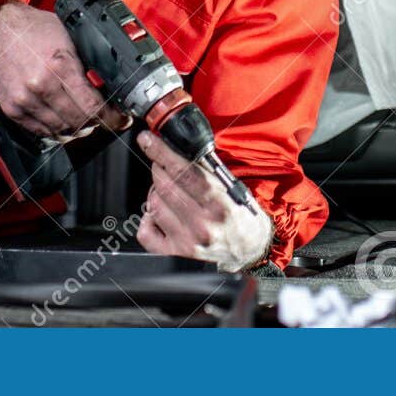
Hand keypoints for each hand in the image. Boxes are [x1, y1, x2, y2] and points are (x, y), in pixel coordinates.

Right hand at [0, 0, 130, 138]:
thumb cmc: (32, 28)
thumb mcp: (68, 37)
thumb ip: (86, 61)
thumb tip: (109, 83)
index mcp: (59, 66)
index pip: (93, 106)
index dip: (111, 117)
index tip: (120, 120)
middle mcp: (41, 87)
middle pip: (79, 122)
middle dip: (97, 124)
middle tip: (105, 120)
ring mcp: (24, 100)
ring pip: (60, 130)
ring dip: (76, 129)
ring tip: (86, 121)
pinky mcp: (11, 109)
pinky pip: (40, 131)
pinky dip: (55, 130)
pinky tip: (64, 122)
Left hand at [135, 131, 272, 271]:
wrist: (250, 251)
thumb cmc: (241, 217)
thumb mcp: (233, 190)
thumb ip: (207, 173)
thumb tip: (179, 151)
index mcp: (220, 204)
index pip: (184, 172)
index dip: (161, 153)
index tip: (148, 140)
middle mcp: (203, 225)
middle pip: (165, 187)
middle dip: (158, 169)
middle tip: (162, 165)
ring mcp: (188, 242)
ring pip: (154, 205)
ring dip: (155, 193)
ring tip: (168, 193)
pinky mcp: (175, 255)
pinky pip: (145, 233)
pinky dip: (147, 219)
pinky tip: (160, 215)